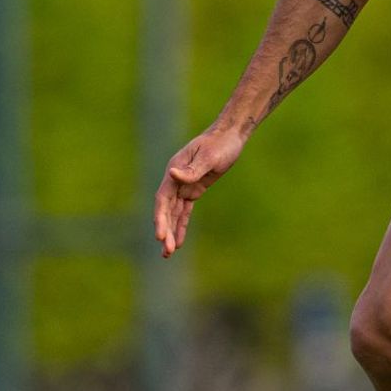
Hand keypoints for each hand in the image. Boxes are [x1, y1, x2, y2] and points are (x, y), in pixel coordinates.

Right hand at [153, 122, 247, 255]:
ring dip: (171, 232)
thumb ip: (192, 169)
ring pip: (174, 214)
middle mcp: (175, 180)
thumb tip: (173, 174)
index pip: (163, 200)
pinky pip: (184, 212)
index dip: (160, 218)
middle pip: (166, 210)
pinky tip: (180, 242)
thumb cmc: (220, 144)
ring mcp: (184, 186)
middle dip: (165, 231)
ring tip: (167, 254)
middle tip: (166, 252)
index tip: (160, 236)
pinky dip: (181, 226)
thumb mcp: (209, 156)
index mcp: (174, 170)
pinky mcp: (194, 190)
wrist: (229, 136)